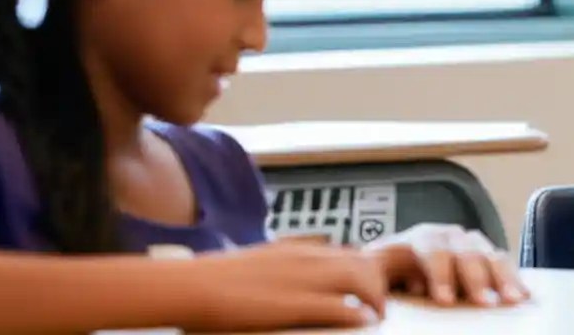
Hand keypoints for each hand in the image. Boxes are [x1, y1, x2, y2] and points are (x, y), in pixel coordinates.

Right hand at [184, 239, 387, 330]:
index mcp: (298, 251)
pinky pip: (338, 305)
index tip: (369, 290)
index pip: (348, 253)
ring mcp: (301, 279)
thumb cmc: (218, 280)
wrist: (193, 284)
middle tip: (380, 306)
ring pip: (359, 277)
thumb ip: (284, 271)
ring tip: (377, 315)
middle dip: (378, 283)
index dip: (366, 271)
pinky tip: (364, 322)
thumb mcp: (260, 266)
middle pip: (362, 261)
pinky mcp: (293, 303)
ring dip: (375, 297)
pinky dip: (356, 314)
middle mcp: (305, 258)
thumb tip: (297, 284)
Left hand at [364, 223, 529, 307]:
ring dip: (502, 277)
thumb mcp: (375, 269)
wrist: (403, 258)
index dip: (440, 273)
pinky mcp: (486, 258)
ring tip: (512, 299)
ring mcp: (470, 245)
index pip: (432, 249)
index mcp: (421, 238)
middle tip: (484, 301)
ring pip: (490, 253)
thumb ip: (373, 277)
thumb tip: (372, 296)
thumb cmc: (388, 267)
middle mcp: (450, 237)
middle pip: (467, 250)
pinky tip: (524, 294)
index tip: (444, 298)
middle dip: (476, 277)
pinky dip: (515, 278)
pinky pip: (504, 262)